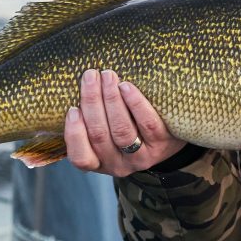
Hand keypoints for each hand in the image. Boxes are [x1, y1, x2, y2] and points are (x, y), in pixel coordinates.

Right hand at [64, 69, 186, 176]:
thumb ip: (93, 120)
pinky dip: (134, 103)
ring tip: (108, 76)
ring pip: (122, 130)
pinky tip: (126, 86)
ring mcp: (142, 156)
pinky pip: (147, 123)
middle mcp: (119, 164)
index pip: (81, 157)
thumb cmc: (128, 129)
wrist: (168, 140)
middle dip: (92, 102)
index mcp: (99, 163)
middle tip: (89, 75)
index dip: (75, 134)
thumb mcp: (107, 134)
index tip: (72, 109)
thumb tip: (79, 88)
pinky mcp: (162, 144)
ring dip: (111, 99)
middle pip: (100, 135)